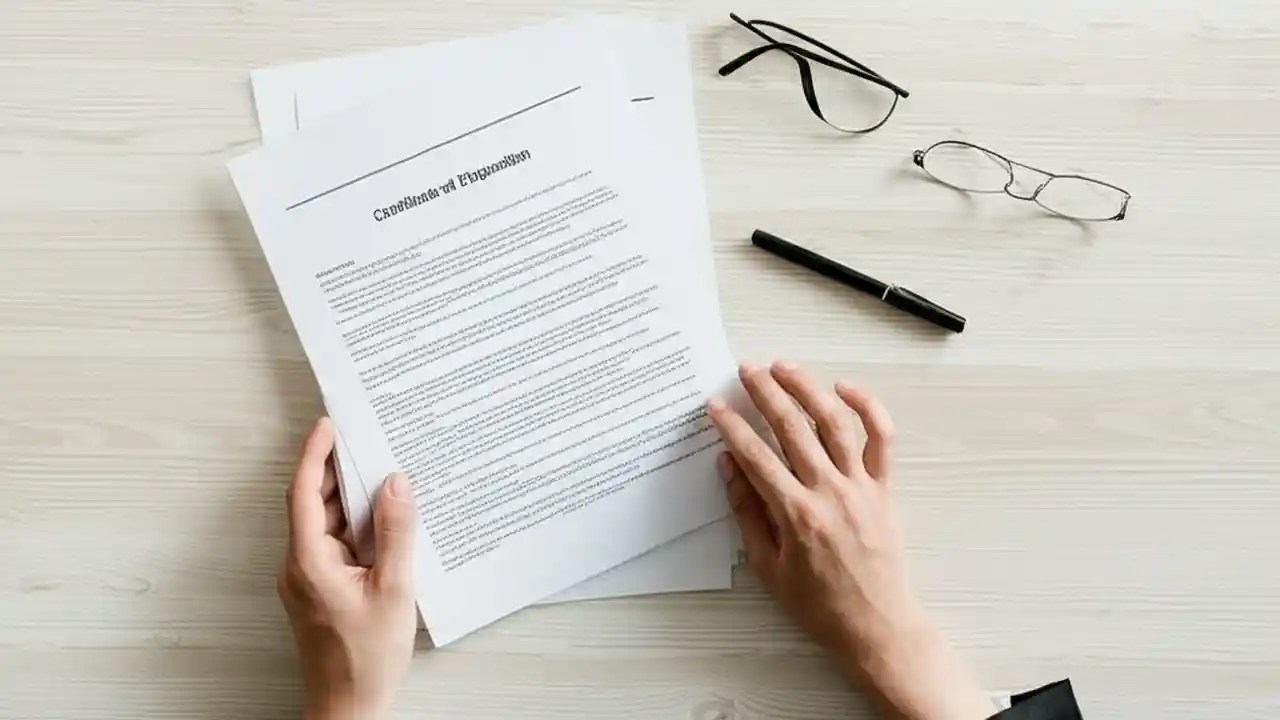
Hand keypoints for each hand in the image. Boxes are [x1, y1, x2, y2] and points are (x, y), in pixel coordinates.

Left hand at [277, 418, 417, 719]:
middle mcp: (301, 566)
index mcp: (310, 561)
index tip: (328, 425)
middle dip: (338, 471)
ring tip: (383, 474)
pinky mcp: (322, 590)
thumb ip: (395, 533)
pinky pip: (335, 545)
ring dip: (351, 500)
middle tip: (366, 440)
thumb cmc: (366, 660)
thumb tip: (395, 484)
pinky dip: (356, 526)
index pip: (305, 493)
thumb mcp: (393, 589)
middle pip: (314, 504)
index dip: (315, 455)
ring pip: (326, 525)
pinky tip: (384, 522)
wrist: (349, 707)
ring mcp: (309, 579)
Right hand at [708, 362, 990, 719]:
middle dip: (764, 393)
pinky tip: (843, 388)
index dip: (731, 427)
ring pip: (834, 422)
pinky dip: (866, 407)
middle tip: (744, 370)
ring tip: (784, 367)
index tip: (715, 405)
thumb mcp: (768, 567)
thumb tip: (730, 467)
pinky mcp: (883, 488)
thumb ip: (747, 513)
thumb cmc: (818, 604)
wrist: (875, 624)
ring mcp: (860, 486)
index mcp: (795, 515)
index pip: (756, 457)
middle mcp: (828, 492)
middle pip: (792, 428)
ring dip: (807, 389)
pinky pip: (881, 438)